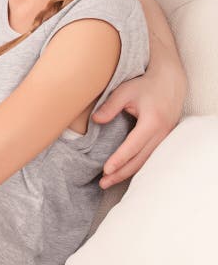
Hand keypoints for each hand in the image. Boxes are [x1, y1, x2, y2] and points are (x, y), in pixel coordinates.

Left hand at [92, 61, 184, 188]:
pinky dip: (136, 166)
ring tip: (109, 181)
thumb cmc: (145, 85)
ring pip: (146, 161)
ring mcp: (165, 137)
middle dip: (121, 173)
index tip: (106, 170)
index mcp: (152, 122)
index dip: (119, 159)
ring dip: (128, 172)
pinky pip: (150, 157)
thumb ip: (110, 106)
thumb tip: (96, 120)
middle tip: (103, 182)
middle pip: (140, 159)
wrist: (169, 81)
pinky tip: (124, 172)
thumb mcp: (125, 91)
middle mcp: (161, 133)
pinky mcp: (164, 139)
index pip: (133, 146)